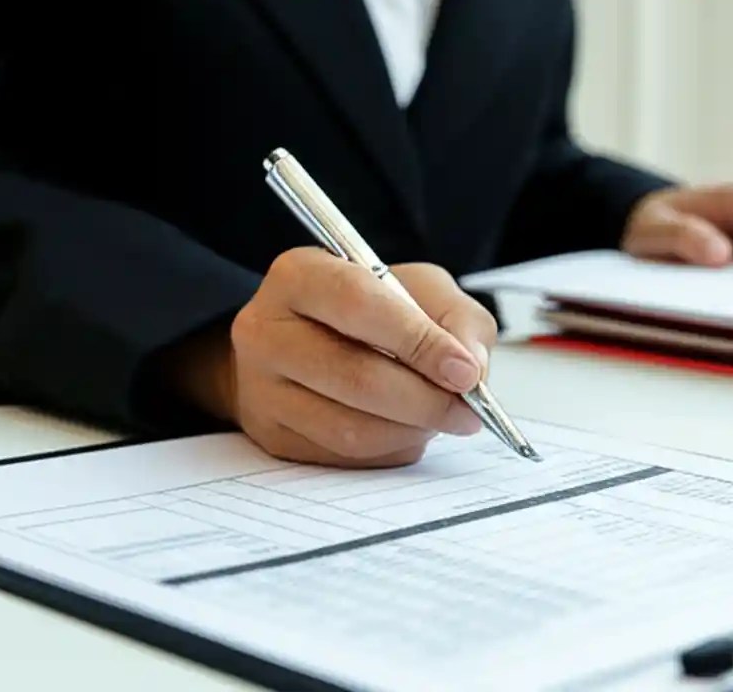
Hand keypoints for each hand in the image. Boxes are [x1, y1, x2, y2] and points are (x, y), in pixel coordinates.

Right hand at [166, 248, 496, 467]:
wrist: (305, 344)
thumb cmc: (369, 312)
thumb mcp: (419, 289)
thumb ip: (456, 318)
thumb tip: (471, 368)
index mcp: (298, 276)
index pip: (358, 303)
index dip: (418, 341)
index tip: (464, 372)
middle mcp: (265, 331)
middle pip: (354, 376)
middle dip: (426, 400)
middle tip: (468, 410)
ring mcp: (261, 389)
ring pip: (350, 427)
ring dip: (412, 430)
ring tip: (442, 418)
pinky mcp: (272, 435)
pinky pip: (344, 456)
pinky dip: (391, 448)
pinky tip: (408, 429)